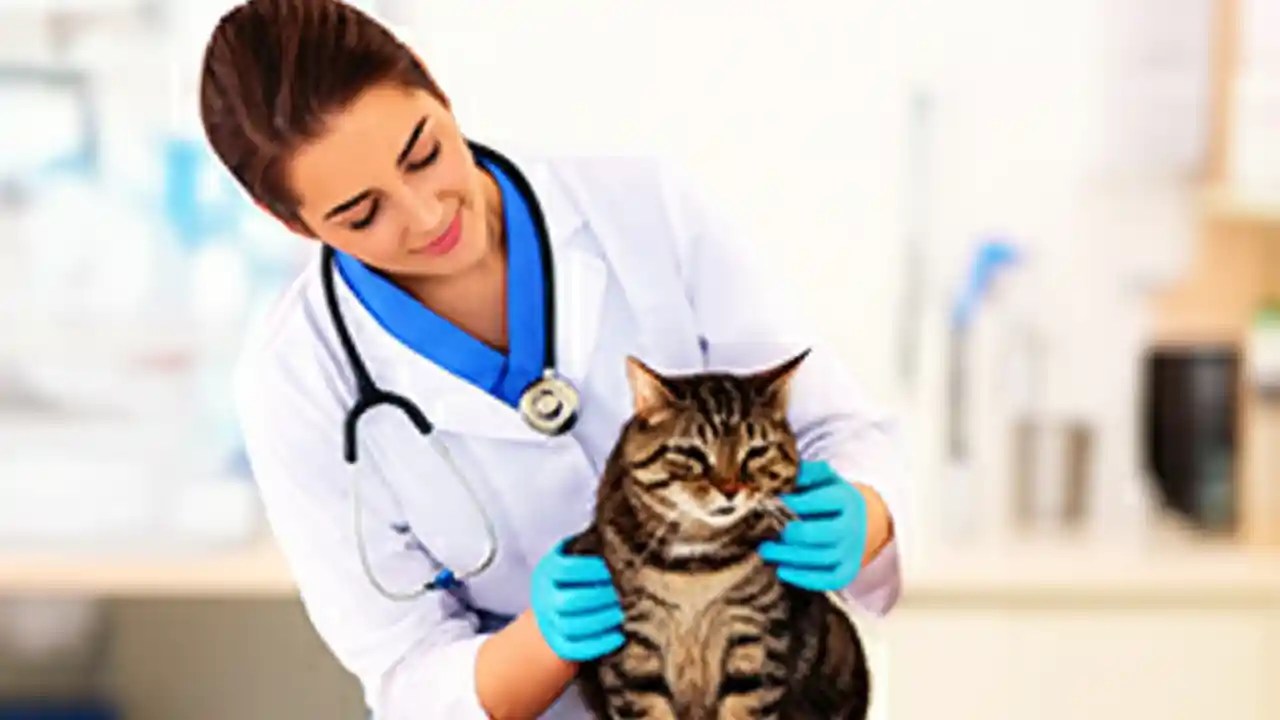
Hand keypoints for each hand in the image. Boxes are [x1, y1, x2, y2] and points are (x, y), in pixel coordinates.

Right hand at [529, 540, 624, 661]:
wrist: (552, 609)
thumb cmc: (573, 577)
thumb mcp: (571, 557)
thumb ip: (585, 547)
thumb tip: (611, 531)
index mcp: (546, 572)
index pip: (565, 570)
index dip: (590, 569)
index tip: (611, 569)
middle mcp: (543, 599)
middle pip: (569, 602)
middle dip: (599, 598)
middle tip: (622, 595)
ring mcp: (549, 624)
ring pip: (573, 626)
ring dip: (602, 621)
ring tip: (622, 614)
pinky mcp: (558, 645)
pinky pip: (576, 649)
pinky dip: (599, 645)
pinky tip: (618, 636)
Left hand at [758, 460, 868, 591]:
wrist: (864, 521)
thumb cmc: (833, 499)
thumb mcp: (826, 479)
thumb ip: (808, 472)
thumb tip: (785, 469)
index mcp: (846, 500)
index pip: (818, 502)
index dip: (792, 503)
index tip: (769, 502)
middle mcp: (852, 528)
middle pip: (818, 534)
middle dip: (788, 533)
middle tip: (763, 530)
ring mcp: (851, 552)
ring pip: (818, 558)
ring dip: (788, 556)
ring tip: (765, 550)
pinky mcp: (847, 572)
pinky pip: (827, 580)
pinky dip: (803, 578)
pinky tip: (782, 571)